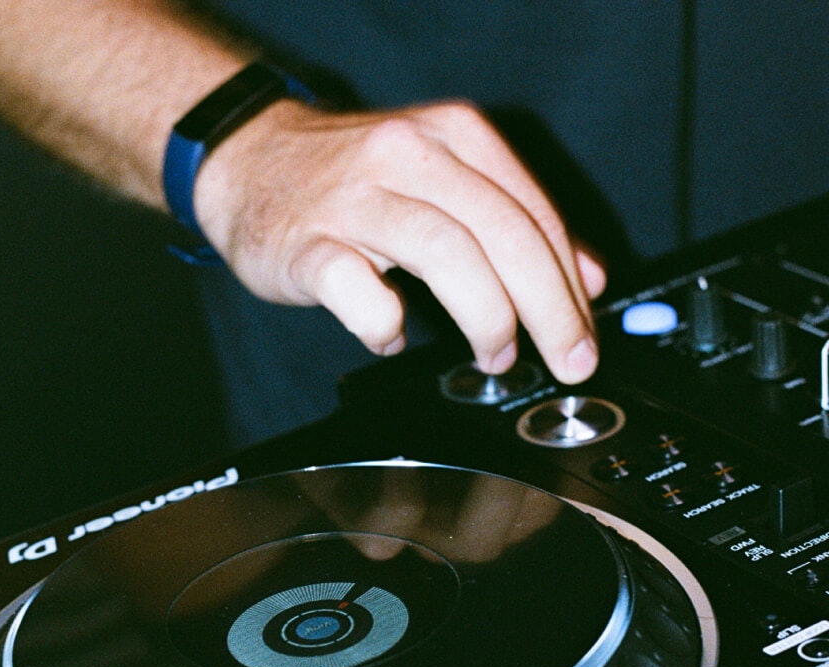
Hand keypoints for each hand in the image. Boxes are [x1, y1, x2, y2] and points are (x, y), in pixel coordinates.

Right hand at [193, 99, 605, 382]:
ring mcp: (355, 198)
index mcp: (452, 137)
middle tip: (564, 359)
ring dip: (486, 316)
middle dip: (547, 308)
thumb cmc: (351, 182)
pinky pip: (358, 289)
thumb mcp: (441, 179)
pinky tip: (392, 337)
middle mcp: (408, 156)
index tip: (583, 334)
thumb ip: (513, 222)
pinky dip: (386, 325)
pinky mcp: (308, 243)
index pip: (531, 213)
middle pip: (501, 233)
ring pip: (445, 253)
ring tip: (496, 354)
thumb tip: (586, 278)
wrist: (249, 161)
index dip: (568, 283)